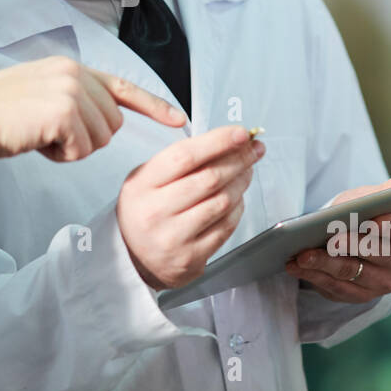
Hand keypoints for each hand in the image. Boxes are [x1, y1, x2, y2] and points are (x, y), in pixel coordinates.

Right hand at [0, 56, 185, 161]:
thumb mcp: (40, 92)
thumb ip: (73, 97)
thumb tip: (105, 119)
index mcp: (72, 68)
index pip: (123, 86)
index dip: (154, 105)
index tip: (179, 120)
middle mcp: (75, 74)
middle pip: (112, 123)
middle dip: (87, 139)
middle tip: (49, 134)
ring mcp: (70, 91)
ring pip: (100, 139)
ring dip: (72, 149)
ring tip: (40, 136)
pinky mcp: (64, 113)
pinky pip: (82, 150)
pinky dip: (61, 156)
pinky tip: (37, 143)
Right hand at [117, 125, 264, 289]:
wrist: (137, 256)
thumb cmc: (148, 208)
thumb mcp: (149, 178)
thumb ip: (181, 159)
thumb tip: (228, 140)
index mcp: (142, 185)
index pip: (184, 157)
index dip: (217, 142)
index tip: (240, 133)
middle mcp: (155, 211)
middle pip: (208, 178)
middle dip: (238, 159)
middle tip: (253, 149)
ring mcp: (173, 237)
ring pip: (222, 202)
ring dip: (241, 182)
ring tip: (246, 171)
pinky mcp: (191, 256)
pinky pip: (226, 226)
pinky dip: (238, 208)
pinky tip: (237, 198)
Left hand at [284, 167, 390, 302]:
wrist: (351, 239)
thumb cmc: (365, 214)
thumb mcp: (374, 198)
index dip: (386, 227)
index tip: (369, 222)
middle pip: (375, 255)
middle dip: (350, 246)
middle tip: (330, 241)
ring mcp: (381, 283)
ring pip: (350, 272)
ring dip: (323, 263)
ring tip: (301, 254)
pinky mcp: (358, 296)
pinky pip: (334, 287)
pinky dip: (313, 275)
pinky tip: (296, 266)